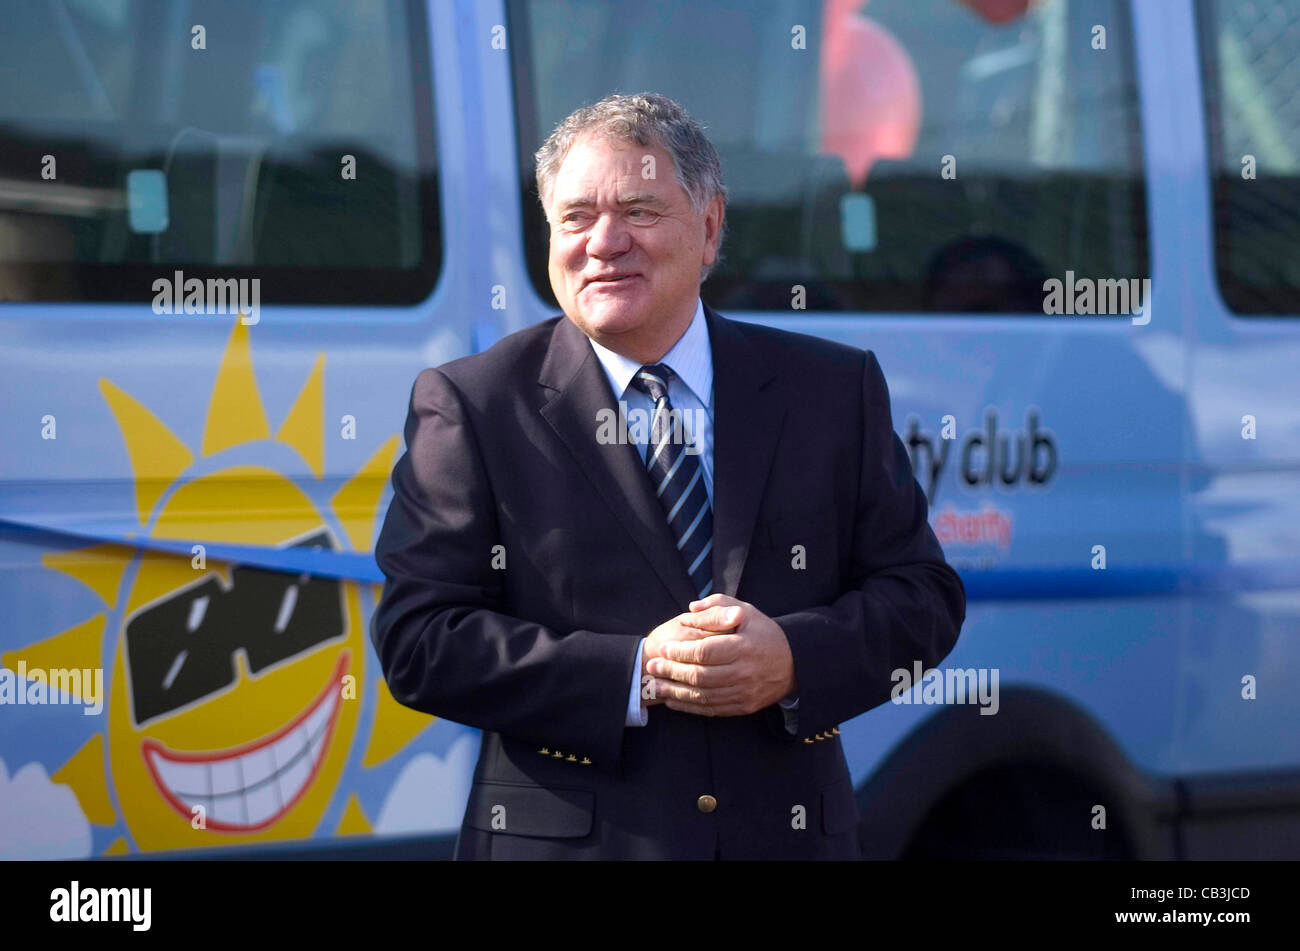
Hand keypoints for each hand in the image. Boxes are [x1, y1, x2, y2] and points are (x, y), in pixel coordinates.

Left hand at [645, 593, 796, 716]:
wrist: (793, 663)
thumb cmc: (763, 633)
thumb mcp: (746, 611)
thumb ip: (718, 605)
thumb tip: (692, 609)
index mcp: (744, 646)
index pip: (705, 652)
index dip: (680, 651)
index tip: (662, 648)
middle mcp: (744, 672)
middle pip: (700, 676)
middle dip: (671, 672)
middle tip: (652, 666)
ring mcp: (744, 692)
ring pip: (703, 696)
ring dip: (675, 692)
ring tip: (655, 685)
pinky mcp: (743, 707)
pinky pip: (712, 709)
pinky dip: (689, 707)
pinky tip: (673, 700)